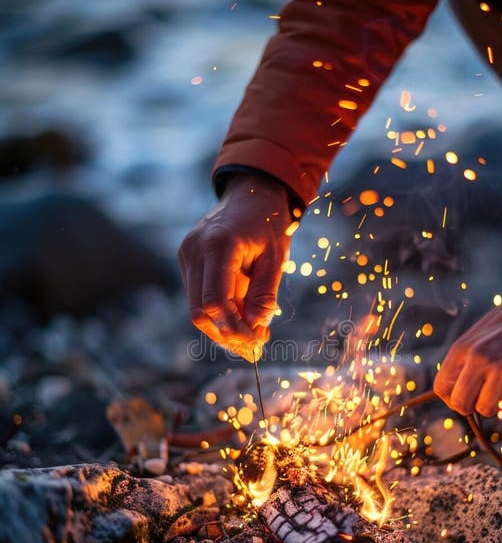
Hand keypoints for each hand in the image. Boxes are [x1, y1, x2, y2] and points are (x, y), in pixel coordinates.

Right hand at [178, 174, 293, 361]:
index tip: (256, 344)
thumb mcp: (275, 257)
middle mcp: (194, 250)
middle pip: (200, 311)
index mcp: (218, 245)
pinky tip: (242, 318)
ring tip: (253, 337)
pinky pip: (198, 297)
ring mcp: (186, 254)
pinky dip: (219, 313)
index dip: (233, 329)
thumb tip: (256, 328)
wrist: (251, 192)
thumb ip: (265, 294)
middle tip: (254, 349)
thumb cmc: (268, 223)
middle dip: (227, 335)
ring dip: (224, 328)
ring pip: (196, 308)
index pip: (214, 302)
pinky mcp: (186, 260)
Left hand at [433, 286, 501, 421]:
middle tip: (491, 394)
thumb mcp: (481, 334)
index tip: (470, 394)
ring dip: (499, 405)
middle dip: (474, 404)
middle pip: (461, 405)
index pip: (441, 389)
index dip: (455, 397)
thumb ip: (466, 361)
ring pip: (487, 411)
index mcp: (464, 347)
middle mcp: (480, 358)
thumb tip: (455, 396)